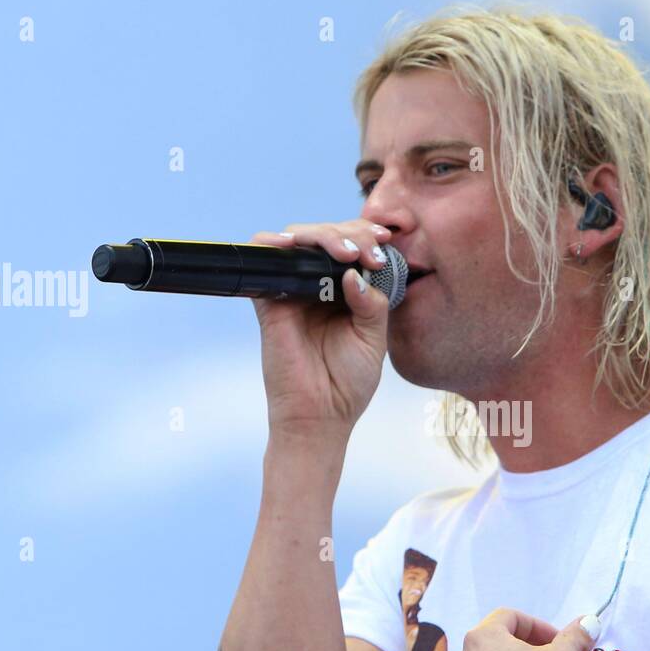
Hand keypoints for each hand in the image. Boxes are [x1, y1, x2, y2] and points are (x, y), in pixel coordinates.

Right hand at [247, 218, 395, 439]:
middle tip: (370, 252)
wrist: (320, 416)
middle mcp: (317, 285)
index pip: (352, 247)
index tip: (386, 243)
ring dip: (324, 236)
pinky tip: (292, 244)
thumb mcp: (374, 338)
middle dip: (351, 234)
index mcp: (346, 291)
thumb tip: (354, 272)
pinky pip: (263, 259)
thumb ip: (371, 303)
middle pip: (327, 237)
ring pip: (299, 239)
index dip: (367, 237)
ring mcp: (293, 290)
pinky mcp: (270, 300)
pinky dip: (271, 243)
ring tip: (347, 254)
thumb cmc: (348, 383)